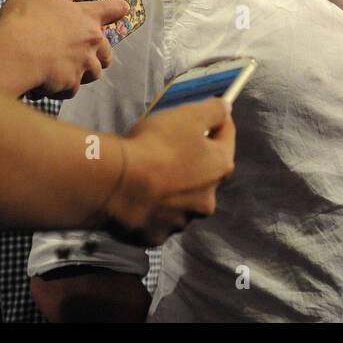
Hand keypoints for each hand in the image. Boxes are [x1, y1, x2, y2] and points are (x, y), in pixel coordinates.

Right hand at [0, 0, 129, 97]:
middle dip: (100, 54)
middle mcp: (92, 41)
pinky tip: (48, 83)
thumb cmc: (24, 20)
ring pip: (94, 73)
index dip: (119, 8)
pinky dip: (62, 87)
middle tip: (84, 53)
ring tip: (66, 69)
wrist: (15, 53)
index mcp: (86, 16)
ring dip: (84, 72)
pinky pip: (72, 89)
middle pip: (108, 52)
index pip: (114, 8)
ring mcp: (84, 65)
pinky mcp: (71, 84)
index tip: (122, 9)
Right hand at [110, 98, 236, 245]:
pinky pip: (157, 216)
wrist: (116, 184)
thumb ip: (214, 110)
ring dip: (173, 185)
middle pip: (204, 171)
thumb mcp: (189, 115)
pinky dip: (152, 205)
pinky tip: (138, 194)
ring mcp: (181, 220)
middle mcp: (207, 199)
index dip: (218, 120)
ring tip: (150, 171)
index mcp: (220, 168)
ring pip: (182, 198)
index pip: (227, 136)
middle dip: (193, 157)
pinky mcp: (156, 235)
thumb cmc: (156, 146)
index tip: (210, 112)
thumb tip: (225, 108)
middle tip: (171, 144)